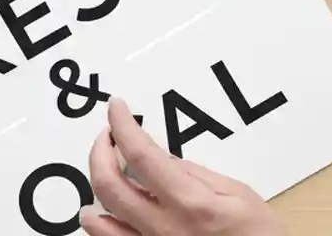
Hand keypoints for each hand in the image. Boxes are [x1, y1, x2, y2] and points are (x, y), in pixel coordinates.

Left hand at [80, 99, 286, 235]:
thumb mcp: (239, 196)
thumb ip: (196, 175)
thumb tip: (160, 157)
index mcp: (191, 204)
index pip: (141, 155)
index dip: (121, 126)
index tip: (115, 108)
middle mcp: (164, 230)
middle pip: (108, 185)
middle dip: (99, 151)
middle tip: (107, 137)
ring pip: (98, 223)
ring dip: (93, 194)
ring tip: (104, 175)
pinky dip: (102, 225)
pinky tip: (107, 214)